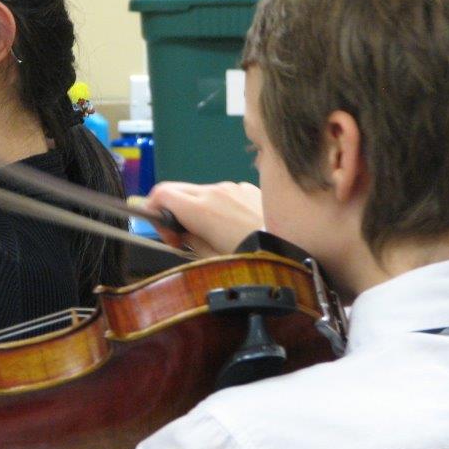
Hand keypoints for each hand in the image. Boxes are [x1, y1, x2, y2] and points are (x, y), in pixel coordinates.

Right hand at [146, 181, 262, 256]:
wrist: (295, 250)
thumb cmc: (251, 259)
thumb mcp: (212, 260)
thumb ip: (190, 242)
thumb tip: (182, 234)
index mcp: (200, 209)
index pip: (159, 194)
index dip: (153, 213)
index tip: (167, 235)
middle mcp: (214, 191)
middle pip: (176, 190)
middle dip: (171, 211)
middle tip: (182, 238)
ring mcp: (233, 187)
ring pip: (200, 192)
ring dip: (196, 209)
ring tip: (213, 235)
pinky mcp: (248, 189)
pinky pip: (224, 193)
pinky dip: (219, 206)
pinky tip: (234, 227)